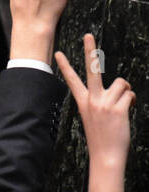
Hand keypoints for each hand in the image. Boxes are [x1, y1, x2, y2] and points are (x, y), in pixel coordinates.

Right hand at [55, 33, 134, 169]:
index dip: (65, 66)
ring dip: (126, 93)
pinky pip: (130, 95)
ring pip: (121, 84)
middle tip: (88, 35)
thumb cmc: (102, 137)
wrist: (105, 156)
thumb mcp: (96, 117)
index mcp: (83, 102)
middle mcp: (92, 99)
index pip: (72, 80)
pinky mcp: (117, 108)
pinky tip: (127, 113)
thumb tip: (120, 90)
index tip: (59, 53)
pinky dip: (132, 102)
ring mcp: (104, 103)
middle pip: (91, 69)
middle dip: (90, 50)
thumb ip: (103, 101)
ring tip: (123, 105)